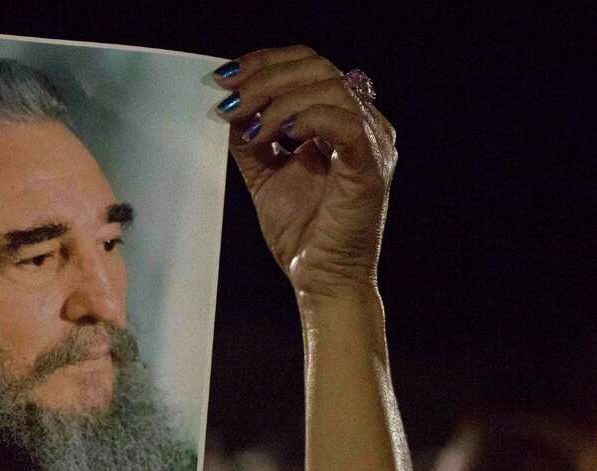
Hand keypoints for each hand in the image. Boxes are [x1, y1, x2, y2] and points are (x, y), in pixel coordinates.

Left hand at [213, 45, 396, 301]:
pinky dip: (308, 119)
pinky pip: (345, 124)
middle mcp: (361, 125)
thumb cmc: (303, 234)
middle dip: (265, 78)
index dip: (265, 63)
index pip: (308, 68)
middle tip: (229, 100)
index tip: (225, 77)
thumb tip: (226, 108)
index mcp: (339, 121)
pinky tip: (279, 132)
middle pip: (318, 69)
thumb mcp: (265, 176)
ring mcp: (371, 143)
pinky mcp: (371, 166)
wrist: (320, 280)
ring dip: (279, 100)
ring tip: (249, 126)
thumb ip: (250, 141)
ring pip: (330, 89)